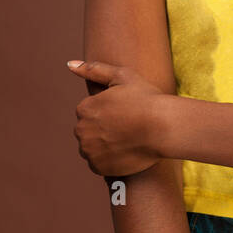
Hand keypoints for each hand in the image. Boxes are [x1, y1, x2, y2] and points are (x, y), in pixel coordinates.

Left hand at [69, 59, 166, 177]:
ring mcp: (89, 151)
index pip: (89, 112)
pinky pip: (99, 164)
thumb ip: (93, 69)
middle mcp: (81, 130)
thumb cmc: (146, 99)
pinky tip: (126, 150)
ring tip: (128, 139)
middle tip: (128, 126)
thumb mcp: (122, 76)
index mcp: (84, 108)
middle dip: (103, 129)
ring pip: (92, 148)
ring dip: (105, 145)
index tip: (125, 111)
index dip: (109, 111)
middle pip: (89, 131)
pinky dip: (109, 160)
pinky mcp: (99, 168)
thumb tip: (69, 64)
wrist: (164, 128)